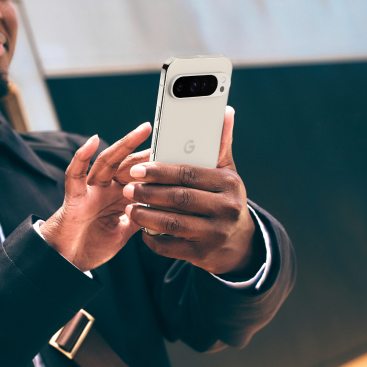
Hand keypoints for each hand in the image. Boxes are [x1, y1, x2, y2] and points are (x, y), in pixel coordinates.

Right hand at [40, 122, 151, 271]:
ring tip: (142, 130)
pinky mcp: (74, 197)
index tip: (174, 154)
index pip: (138, 176)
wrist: (68, 261)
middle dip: (145, 151)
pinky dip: (81, 157)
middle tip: (165, 137)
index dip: (154, 166)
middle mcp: (104, 189)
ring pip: (107, 162)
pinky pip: (75, 174)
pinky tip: (92, 141)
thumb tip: (163, 209)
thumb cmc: (91, 245)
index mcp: (117, 197)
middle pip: (126, 164)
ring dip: (124, 145)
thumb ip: (139, 217)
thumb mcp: (124, 231)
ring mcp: (89, 190)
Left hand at [123, 107, 258, 275]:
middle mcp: (226, 209)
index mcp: (229, 183)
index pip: (188, 174)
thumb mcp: (227, 173)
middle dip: (148, 193)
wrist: (239, 245)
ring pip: (172, 223)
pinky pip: (170, 246)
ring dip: (146, 215)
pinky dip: (152, 238)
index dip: (159, 171)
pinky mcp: (203, 255)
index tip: (136, 169)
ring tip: (130, 208)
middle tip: (127, 188)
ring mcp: (215, 234)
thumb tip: (224, 111)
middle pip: (178, 198)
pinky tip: (142, 230)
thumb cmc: (225, 200)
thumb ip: (220, 145)